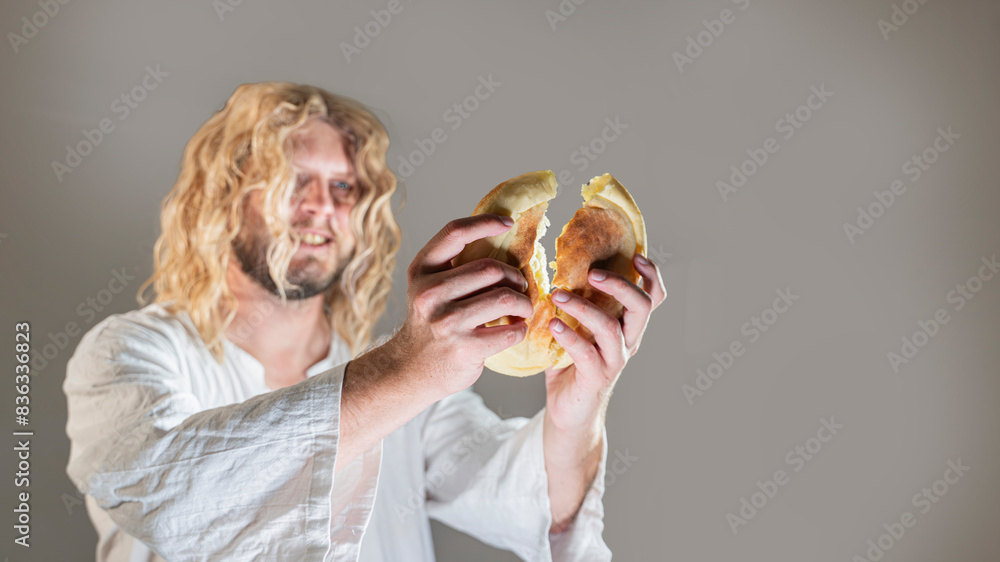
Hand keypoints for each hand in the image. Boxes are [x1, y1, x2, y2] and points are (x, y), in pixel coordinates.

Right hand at [391, 214, 532, 397]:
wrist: (411, 370)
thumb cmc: (429, 323)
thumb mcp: (428, 288)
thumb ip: (453, 267)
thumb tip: (502, 241)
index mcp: (421, 270)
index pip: (455, 232)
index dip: (485, 222)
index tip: (508, 223)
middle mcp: (429, 293)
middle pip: (490, 268)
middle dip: (515, 277)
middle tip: (520, 287)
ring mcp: (446, 322)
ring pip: (504, 297)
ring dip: (523, 303)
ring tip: (522, 309)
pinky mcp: (464, 348)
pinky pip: (510, 331)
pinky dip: (521, 330)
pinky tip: (514, 330)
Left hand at [544, 254, 665, 430]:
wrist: (569, 414)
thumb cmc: (569, 367)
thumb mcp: (575, 330)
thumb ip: (572, 306)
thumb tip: (550, 271)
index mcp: (627, 328)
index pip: (653, 299)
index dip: (651, 275)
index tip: (634, 256)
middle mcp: (628, 343)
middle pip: (641, 306)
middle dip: (619, 284)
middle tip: (592, 273)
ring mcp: (614, 361)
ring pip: (611, 327)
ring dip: (583, 307)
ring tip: (557, 296)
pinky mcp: (597, 379)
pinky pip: (586, 353)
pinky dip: (568, 335)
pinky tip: (552, 325)